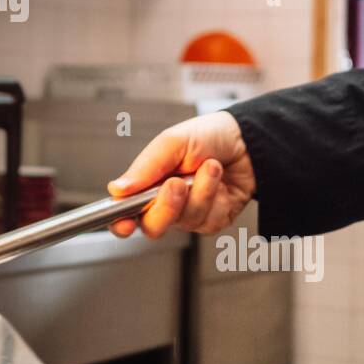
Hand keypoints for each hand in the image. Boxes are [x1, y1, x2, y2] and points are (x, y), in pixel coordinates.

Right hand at [107, 111, 255, 237]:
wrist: (246, 139)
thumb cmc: (207, 136)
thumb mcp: (171, 143)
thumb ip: (143, 168)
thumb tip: (116, 189)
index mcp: (146, 184)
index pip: (123, 212)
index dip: (120, 222)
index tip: (124, 222)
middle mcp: (164, 203)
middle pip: (151, 226)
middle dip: (165, 207)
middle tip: (176, 184)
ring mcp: (188, 214)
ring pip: (182, 222)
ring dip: (197, 192)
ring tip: (207, 166)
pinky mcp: (211, 221)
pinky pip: (206, 220)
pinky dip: (212, 193)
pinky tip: (215, 175)